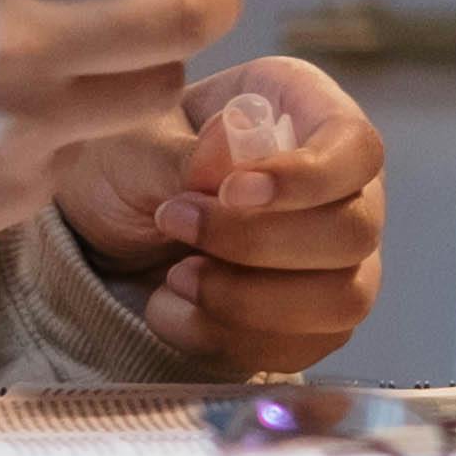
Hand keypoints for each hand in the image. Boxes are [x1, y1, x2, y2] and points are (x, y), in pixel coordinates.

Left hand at [55, 60, 387, 371]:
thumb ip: (182, 152)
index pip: (356, 148)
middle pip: (355, 230)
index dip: (307, 179)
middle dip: (259, 244)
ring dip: (249, 302)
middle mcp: (338, 182)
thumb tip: (231, 148)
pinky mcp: (312, 318)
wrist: (100, 232)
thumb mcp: (133, 146)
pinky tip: (172, 310)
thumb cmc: (126, 164)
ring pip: (343, 298)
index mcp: (305, 109)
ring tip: (173, 278)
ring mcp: (334, 256)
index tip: (231, 192)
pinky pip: (304, 347)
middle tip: (174, 226)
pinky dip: (230, 339)